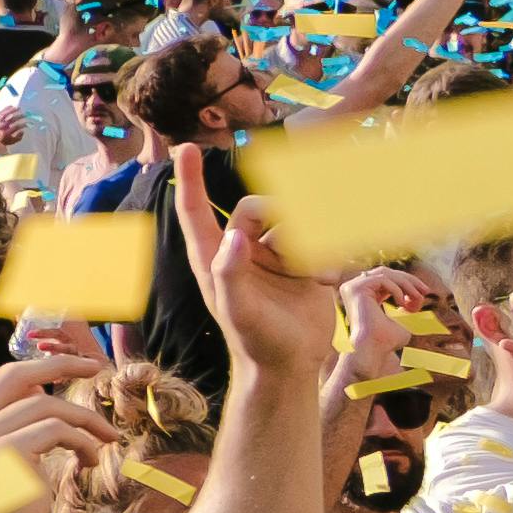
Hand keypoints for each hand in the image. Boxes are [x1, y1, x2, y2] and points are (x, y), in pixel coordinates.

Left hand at [169, 156, 343, 380]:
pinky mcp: (303, 261)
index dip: (192, 179)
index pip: (197, 211)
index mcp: (214, 257)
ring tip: (312, 278)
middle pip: (258, 208)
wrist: (291, 364)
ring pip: (293, 222)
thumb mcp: (237, 310)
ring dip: (306, 246)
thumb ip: (230, 273)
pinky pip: (318, 239)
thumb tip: (233, 238)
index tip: (186, 148)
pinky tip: (326, 282)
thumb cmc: (255, 340)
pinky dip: (326, 257)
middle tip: (294, 260)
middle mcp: (241, 249)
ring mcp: (273, 254)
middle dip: (278, 224)